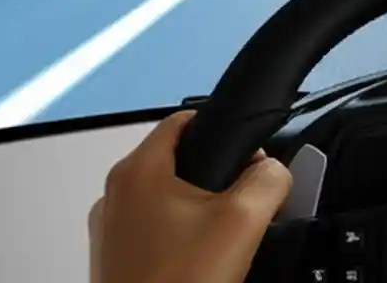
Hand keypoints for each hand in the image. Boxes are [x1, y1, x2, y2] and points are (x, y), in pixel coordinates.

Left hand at [88, 110, 292, 282]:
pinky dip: (182, 241)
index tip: (247, 153)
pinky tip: (201, 266)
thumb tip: (275, 170)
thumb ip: (269, 180)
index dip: (223, 130)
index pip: (185, 120)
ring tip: (222, 245)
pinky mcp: (117, 260)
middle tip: (242, 208)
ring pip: (168, 202)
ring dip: (200, 214)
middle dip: (218, 181)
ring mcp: (112, 231)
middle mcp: (115, 196)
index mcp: (137, 172)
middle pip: (179, 164)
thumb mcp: (242, 222)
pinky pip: (156, 233)